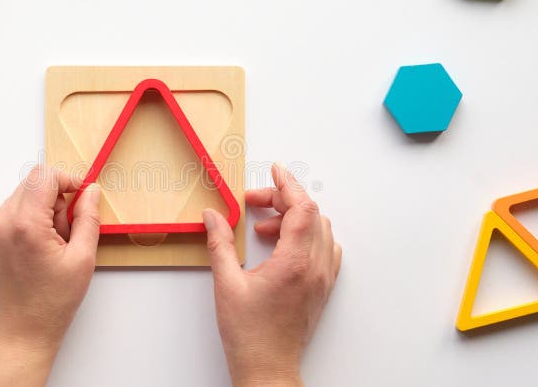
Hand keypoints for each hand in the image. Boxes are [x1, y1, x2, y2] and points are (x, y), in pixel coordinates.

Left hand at [0, 165, 100, 386]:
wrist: (22, 329)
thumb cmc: (54, 299)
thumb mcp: (83, 258)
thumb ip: (88, 217)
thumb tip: (91, 190)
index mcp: (26, 225)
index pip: (44, 176)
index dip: (67, 180)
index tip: (80, 197)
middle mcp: (1, 223)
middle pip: (32, 184)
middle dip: (55, 198)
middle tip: (66, 230)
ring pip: (20, 197)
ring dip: (40, 209)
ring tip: (50, 242)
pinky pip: (8, 213)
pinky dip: (25, 221)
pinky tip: (34, 248)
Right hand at [203, 164, 340, 386]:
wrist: (268, 369)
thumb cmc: (249, 334)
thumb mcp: (227, 283)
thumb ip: (220, 244)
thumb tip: (212, 216)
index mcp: (295, 263)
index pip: (301, 208)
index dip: (288, 184)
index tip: (275, 170)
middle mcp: (315, 268)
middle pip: (311, 215)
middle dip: (283, 201)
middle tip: (255, 203)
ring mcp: (322, 279)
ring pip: (320, 230)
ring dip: (294, 219)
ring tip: (264, 229)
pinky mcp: (322, 289)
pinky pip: (325, 250)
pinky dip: (307, 237)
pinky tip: (284, 245)